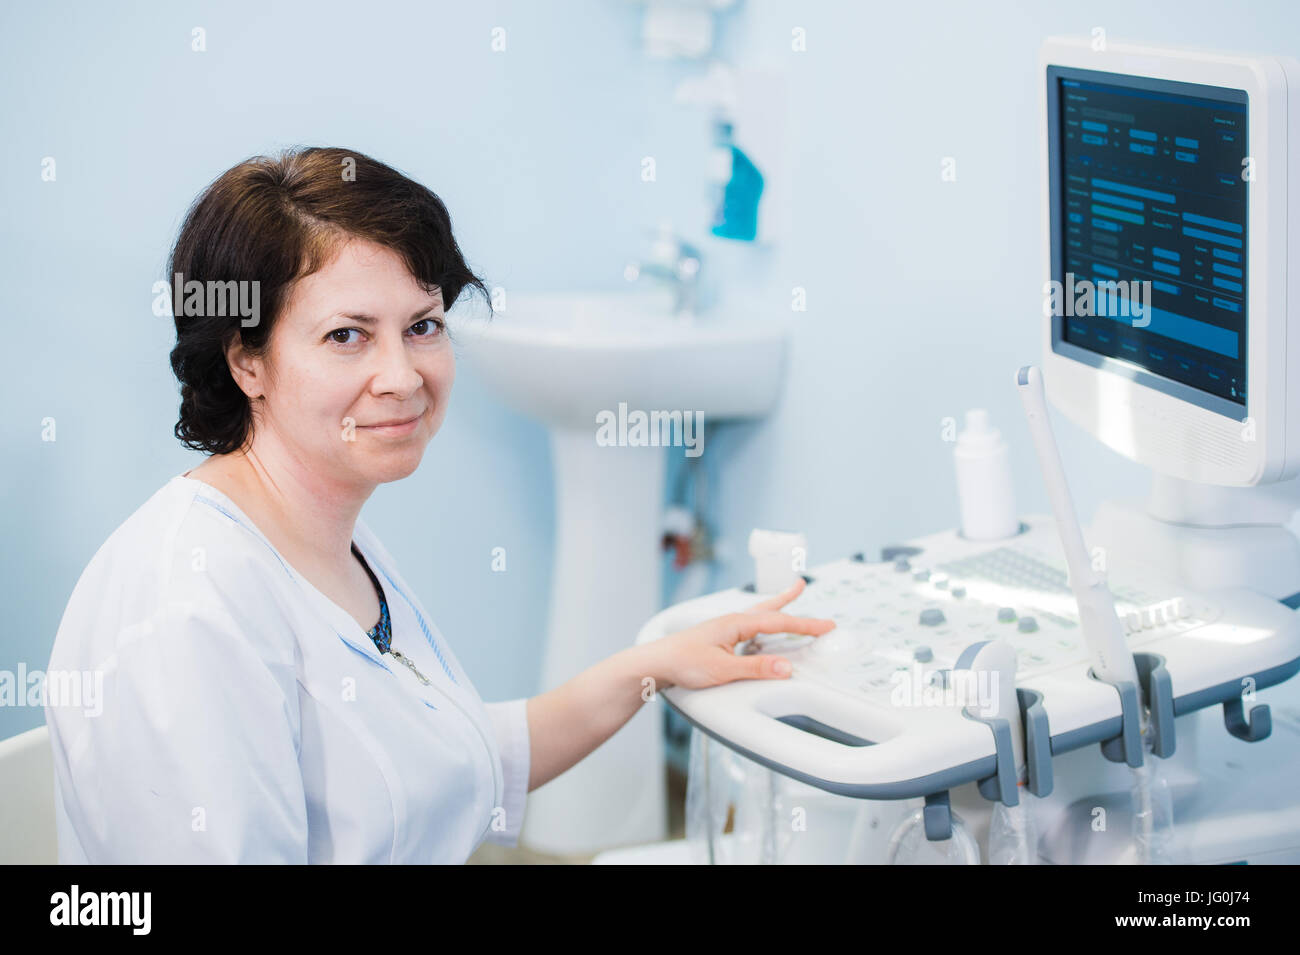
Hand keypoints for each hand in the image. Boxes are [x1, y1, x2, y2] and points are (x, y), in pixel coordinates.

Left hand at [655, 578, 835, 689]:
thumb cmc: (682, 662)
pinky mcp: (720, 638)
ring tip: (790, 596)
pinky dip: (763, 625)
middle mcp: (732, 622)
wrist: (655, 663)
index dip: (805, 624)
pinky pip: (750, 628)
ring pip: (759, 616)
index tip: (826, 626)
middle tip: (804, 587)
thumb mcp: (723, 669)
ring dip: (777, 607)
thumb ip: (756, 669)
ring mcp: (725, 629)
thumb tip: (785, 668)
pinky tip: (763, 632)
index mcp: (736, 623)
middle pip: (769, 609)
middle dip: (790, 601)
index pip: (778, 621)